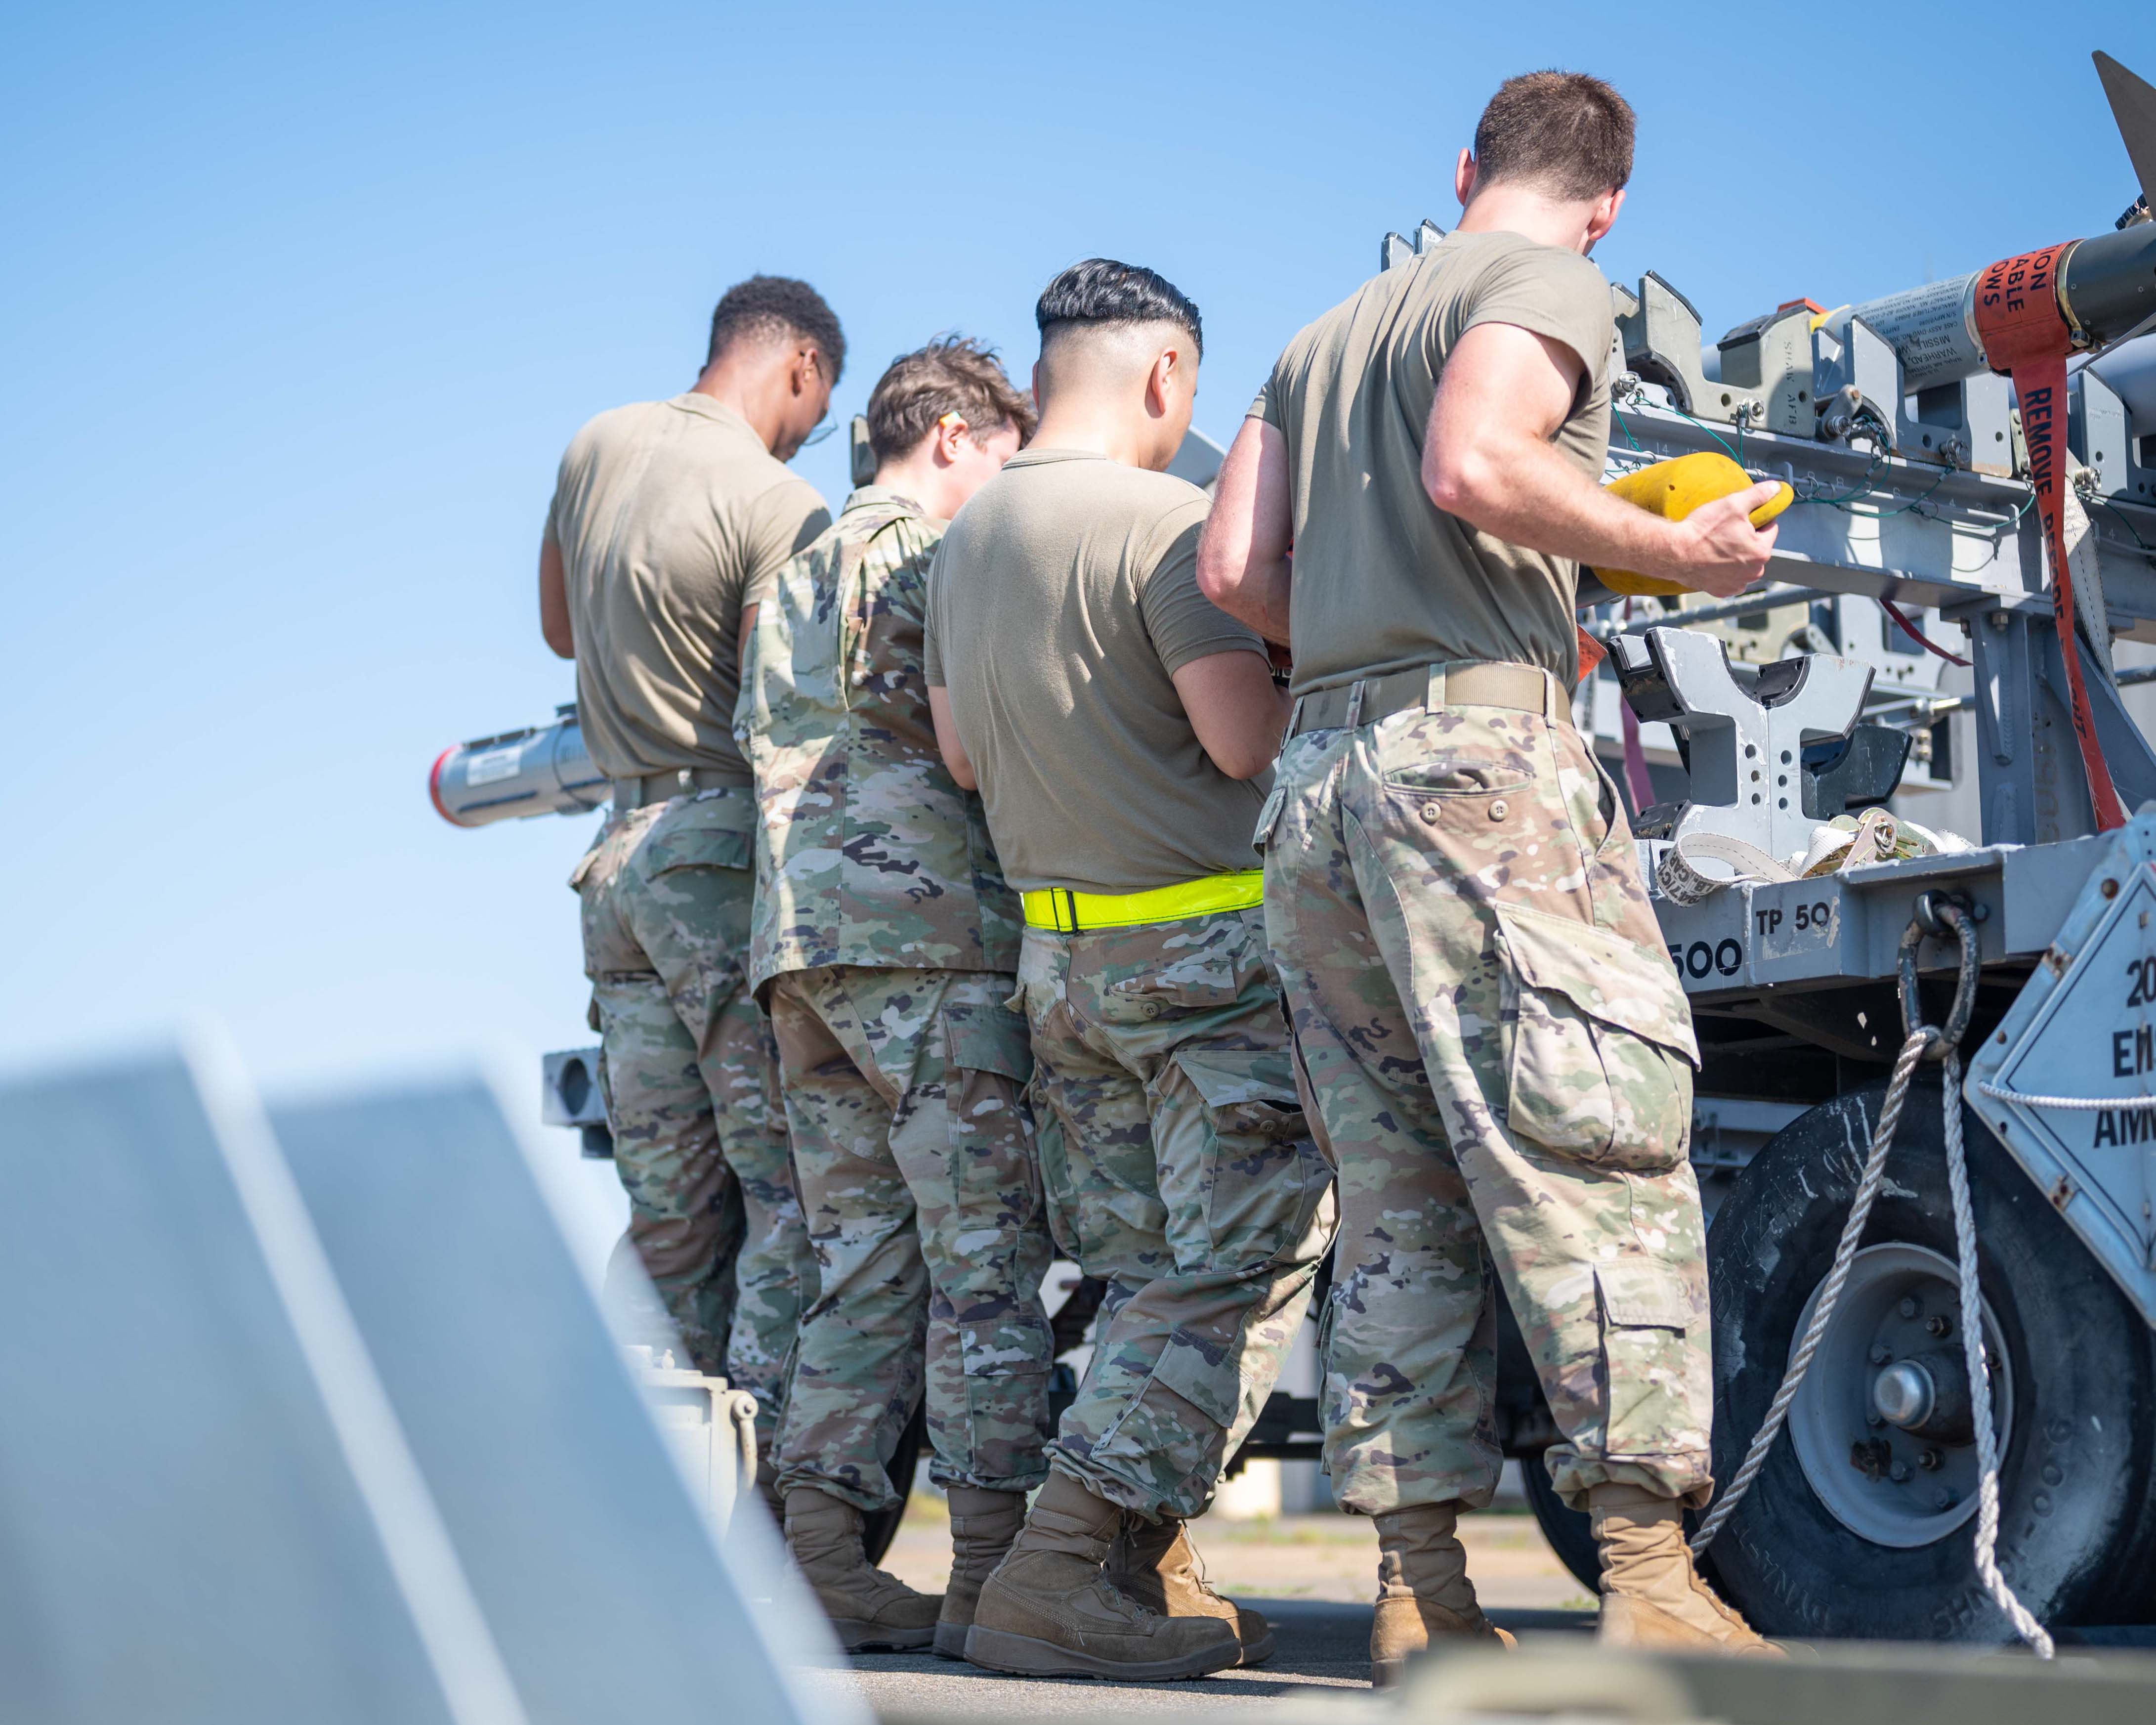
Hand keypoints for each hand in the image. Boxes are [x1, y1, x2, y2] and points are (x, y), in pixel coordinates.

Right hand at [1652, 481, 1781, 597]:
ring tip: (1718, 547)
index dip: (1756, 520)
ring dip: (1737, 556)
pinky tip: (1713, 561)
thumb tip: (1776, 488)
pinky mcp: (1722, 591)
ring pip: (1744, 564)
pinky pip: (1730, 578)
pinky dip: (1724, 571)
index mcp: (1762, 552)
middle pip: (1757, 548)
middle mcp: (1754, 572)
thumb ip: (1758, 495)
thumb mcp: (1733, 504)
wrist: (1674, 552)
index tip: (1740, 519)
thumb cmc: (1703, 531)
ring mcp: (1738, 584)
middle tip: (1725, 532)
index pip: (1770, 529)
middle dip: (1746, 540)